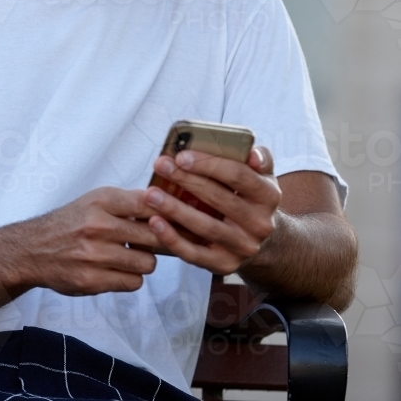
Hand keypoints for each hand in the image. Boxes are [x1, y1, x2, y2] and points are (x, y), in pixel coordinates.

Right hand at [18, 187, 161, 294]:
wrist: (34, 249)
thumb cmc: (72, 222)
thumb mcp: (95, 200)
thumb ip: (128, 202)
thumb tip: (166, 206)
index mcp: (101, 201)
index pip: (147, 204)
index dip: (166, 212)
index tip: (174, 218)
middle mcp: (98, 226)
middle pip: (153, 236)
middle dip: (159, 239)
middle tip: (155, 241)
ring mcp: (95, 256)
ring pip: (147, 263)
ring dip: (144, 261)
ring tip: (132, 256)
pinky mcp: (92, 281)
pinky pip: (133, 282)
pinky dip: (131, 278)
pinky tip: (119, 269)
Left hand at [142, 146, 280, 274]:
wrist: (260, 240)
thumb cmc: (250, 196)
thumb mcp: (261, 176)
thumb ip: (259, 157)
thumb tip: (252, 154)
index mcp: (269, 196)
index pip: (238, 175)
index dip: (208, 164)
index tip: (181, 155)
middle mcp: (260, 224)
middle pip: (219, 198)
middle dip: (186, 180)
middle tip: (161, 166)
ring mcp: (243, 247)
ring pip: (206, 227)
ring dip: (175, 209)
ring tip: (151, 194)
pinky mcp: (225, 265)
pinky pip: (195, 254)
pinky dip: (173, 239)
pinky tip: (155, 222)